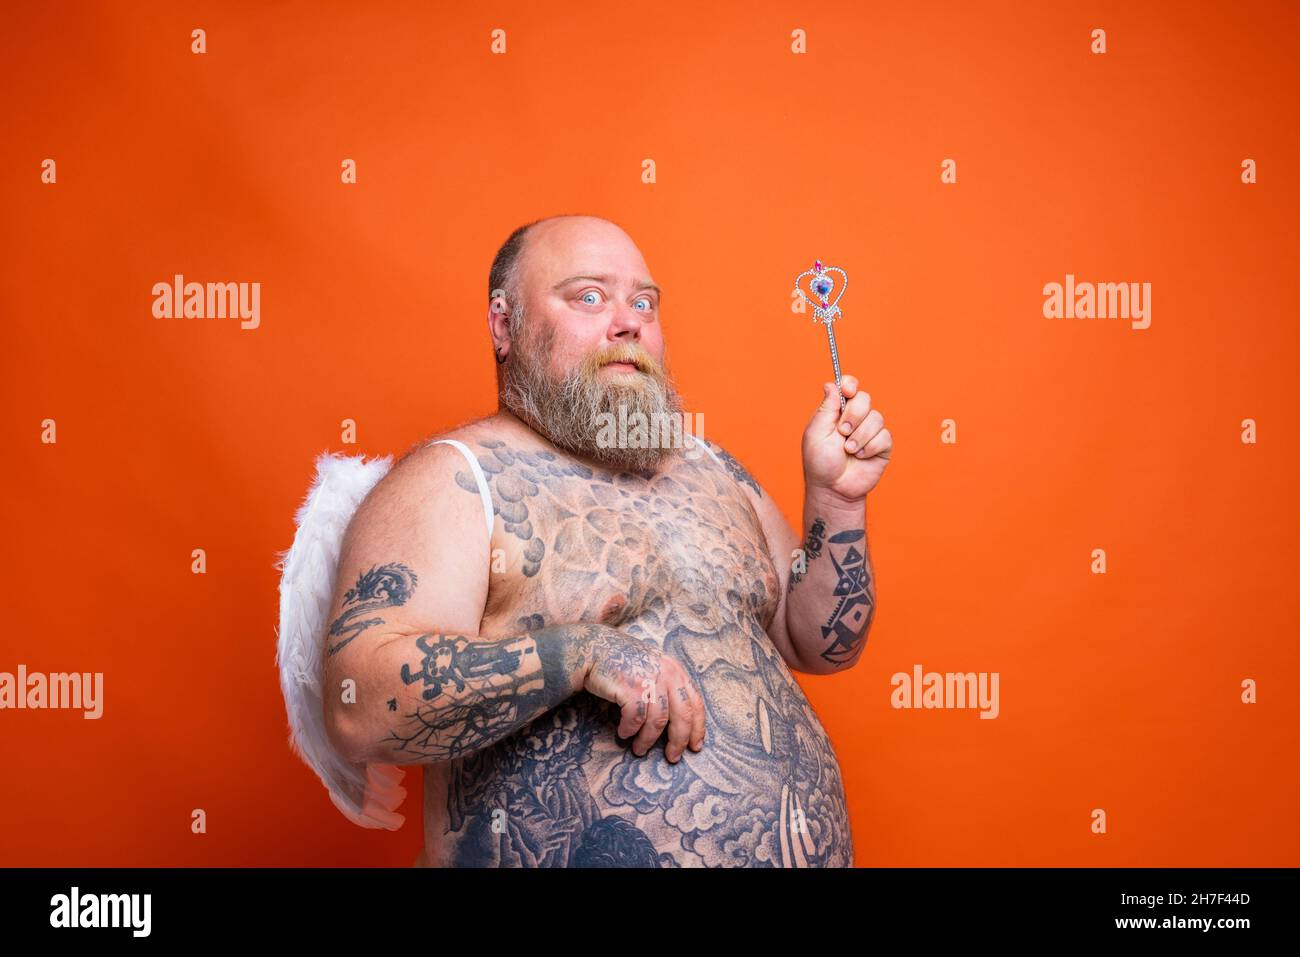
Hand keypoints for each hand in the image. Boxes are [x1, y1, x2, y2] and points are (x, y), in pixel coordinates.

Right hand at [581, 631, 705, 762]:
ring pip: (658, 721)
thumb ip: (668, 686)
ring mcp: (649, 679)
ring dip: (648, 740)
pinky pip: (635, 718)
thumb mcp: (653, 668)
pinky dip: (630, 730)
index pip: (695, 703)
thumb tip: (680, 721)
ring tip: (639, 749)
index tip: (695, 746)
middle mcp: (667, 673)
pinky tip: (623, 733)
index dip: (698, 728)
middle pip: (682, 716)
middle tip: (672, 757)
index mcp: (675, 670)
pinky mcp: (630, 687)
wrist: (594, 648)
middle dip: (678, 741)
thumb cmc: (622, 663)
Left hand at [802, 374, 891, 502]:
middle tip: (842, 432)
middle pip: (865, 398)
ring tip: (849, 450)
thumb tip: (831, 384)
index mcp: (837, 411)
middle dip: (854, 414)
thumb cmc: (820, 462)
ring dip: (860, 435)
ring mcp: (870, 431)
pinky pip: (884, 436)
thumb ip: (826, 408)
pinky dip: (870, 447)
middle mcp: (855, 418)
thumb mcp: (816, 433)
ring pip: (876, 418)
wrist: (833, 488)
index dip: (850, 384)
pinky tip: (861, 457)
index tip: (847, 391)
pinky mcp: (882, 446)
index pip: (848, 387)